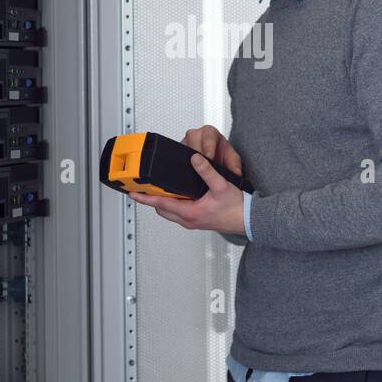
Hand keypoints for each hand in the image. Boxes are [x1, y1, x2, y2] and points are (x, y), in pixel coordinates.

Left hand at [126, 127, 245, 234]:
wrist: (248, 220)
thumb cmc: (236, 208)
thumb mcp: (221, 186)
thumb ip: (207, 171)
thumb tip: (195, 160)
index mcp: (190, 212)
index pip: (160, 204)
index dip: (145, 197)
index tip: (133, 193)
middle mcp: (188, 219)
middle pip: (161, 209)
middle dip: (150, 200)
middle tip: (141, 190)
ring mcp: (192, 222)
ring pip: (169, 213)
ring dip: (161, 203)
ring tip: (156, 191)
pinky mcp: (197, 221)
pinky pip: (178, 214)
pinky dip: (172, 205)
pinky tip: (176, 196)